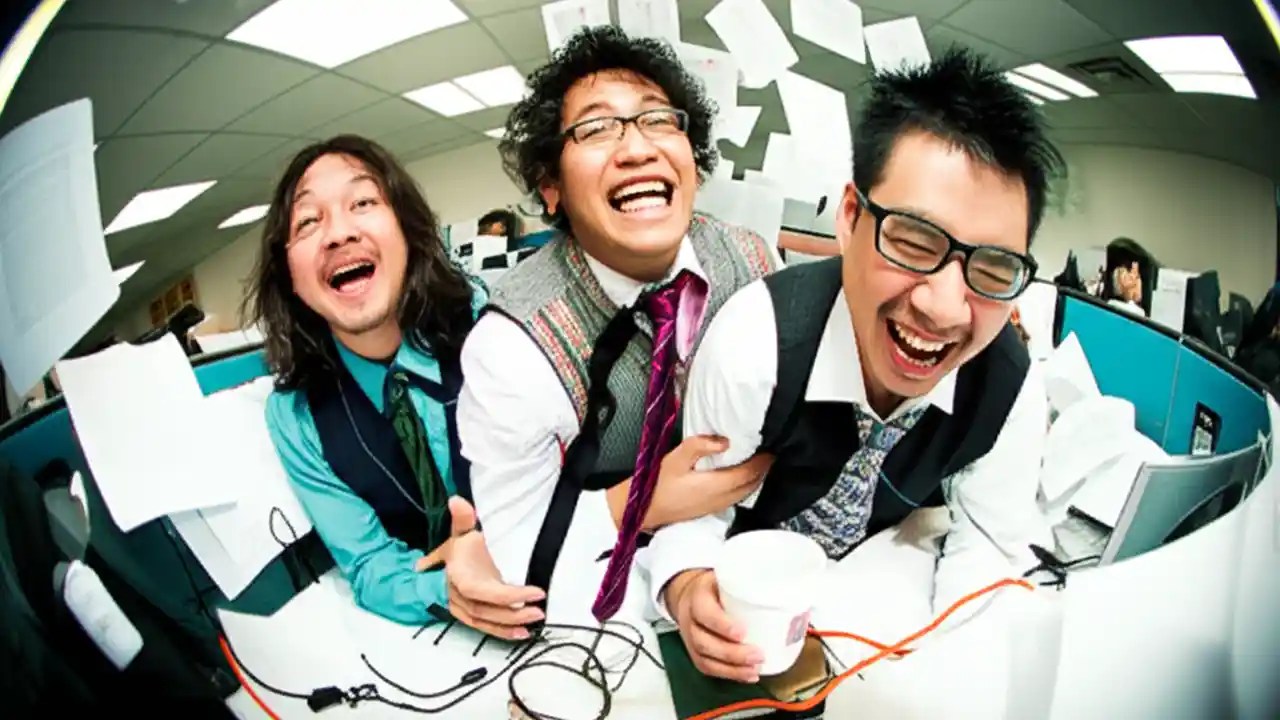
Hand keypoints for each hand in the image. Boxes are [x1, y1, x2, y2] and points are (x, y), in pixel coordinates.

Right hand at [415, 497, 545, 639]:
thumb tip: (458, 500)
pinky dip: (503, 632)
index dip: (507, 595)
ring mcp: (463, 608)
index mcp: (458, 575)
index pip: (480, 590)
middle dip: (513, 613)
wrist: (437, 569)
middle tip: (539, 610)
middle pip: (486, 609)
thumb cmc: (454, 551)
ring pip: (486, 621)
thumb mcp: (459, 532)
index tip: (535, 591)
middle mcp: (459, 595)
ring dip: (510, 625)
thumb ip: (462, 518)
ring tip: (535, 621)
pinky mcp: (470, 615)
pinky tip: (522, 633)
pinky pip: (485, 627)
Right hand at [607, 436, 772, 530]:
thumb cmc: (657, 485)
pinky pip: (738, 496)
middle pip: (753, 484)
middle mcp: (721, 498)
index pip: (749, 473)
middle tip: (770, 451)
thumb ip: (699, 446)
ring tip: (760, 461)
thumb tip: (724, 441)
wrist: (645, 510)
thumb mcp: (675, 459)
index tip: (771, 447)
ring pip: (747, 492)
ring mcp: (718, 505)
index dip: (763, 460)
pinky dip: (746, 485)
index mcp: (716, 485)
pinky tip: (742, 475)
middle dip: (764, 468)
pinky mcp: (712, 508)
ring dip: (756, 477)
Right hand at [665, 569, 762, 682]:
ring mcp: (690, 639)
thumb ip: (749, 582)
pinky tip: (748, 675)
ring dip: (732, 668)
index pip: (705, 613)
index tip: (743, 632)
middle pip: (704, 642)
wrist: (690, 594)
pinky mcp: (695, 653)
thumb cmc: (715, 586)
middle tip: (758, 655)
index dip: (722, 625)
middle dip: (732, 653)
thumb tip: (785, 590)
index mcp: (698, 597)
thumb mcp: (727, 576)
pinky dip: (729, 675)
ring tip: (756, 668)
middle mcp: (690, 620)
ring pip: (705, 659)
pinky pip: (708, 668)